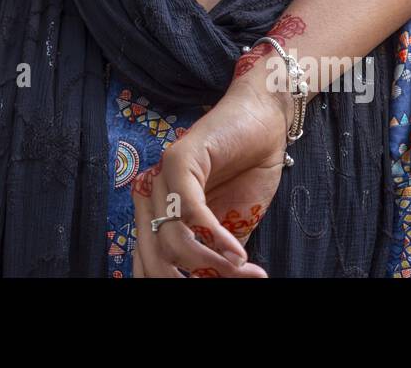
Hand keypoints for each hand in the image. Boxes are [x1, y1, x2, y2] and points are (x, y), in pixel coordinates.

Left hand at [130, 70, 290, 277]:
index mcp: (157, 213)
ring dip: (213, 264)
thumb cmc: (247, 172)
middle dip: (188, 281)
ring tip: (243, 268)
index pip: (146, 261)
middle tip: (232, 282)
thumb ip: (215, 255)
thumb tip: (211, 281)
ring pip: (172, 240)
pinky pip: (192, 213)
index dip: (168, 283)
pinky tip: (238, 253)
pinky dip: (217, 239)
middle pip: (154, 257)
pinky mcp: (179, 159)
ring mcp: (161, 176)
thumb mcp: (230, 227)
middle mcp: (151, 195)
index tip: (207, 289)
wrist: (264, 122)